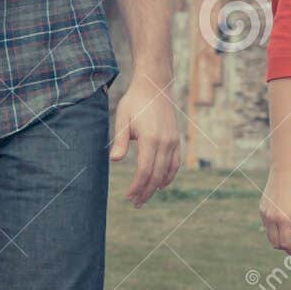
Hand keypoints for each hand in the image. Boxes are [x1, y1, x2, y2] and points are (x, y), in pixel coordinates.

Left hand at [111, 68, 180, 207]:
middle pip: (156, 175)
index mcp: (150, 138)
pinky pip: (175, 162)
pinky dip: (169, 175)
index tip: (128, 196)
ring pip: (167, 171)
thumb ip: (120, 141)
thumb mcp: (123, 118)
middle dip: (146, 191)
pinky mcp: (176, 138)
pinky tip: (161, 184)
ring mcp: (173, 141)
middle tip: (136, 204)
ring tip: (145, 197)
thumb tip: (114, 161)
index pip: (144, 170)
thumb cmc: (135, 101)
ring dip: (156, 186)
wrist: (155, 85)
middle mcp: (165, 142)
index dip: (137, 186)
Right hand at [260, 168, 290, 257]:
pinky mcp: (261, 210)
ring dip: (280, 239)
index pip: (287, 244)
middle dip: (287, 247)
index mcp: (284, 219)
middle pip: (276, 244)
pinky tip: (284, 221)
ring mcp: (265, 215)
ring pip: (270, 237)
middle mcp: (271, 219)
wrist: (284, 172)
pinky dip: (275, 230)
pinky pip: (267, 227)